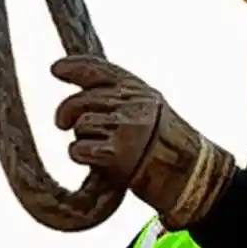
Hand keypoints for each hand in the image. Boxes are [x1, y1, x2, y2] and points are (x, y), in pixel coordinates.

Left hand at [50, 55, 237, 229]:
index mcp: (140, 91)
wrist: (190, 180)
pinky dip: (80, 155)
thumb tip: (79, 94)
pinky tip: (94, 161)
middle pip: (80, 100)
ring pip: (79, 125)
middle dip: (67, 112)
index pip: (101, 71)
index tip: (56, 69)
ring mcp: (126, 128)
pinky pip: (78, 149)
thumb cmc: (164, 148)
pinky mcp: (117, 153)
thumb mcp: (148, 110)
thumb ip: (118, 98)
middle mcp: (134, 104)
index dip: (75, 67)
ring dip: (80, 138)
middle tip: (63, 124)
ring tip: (100, 148)